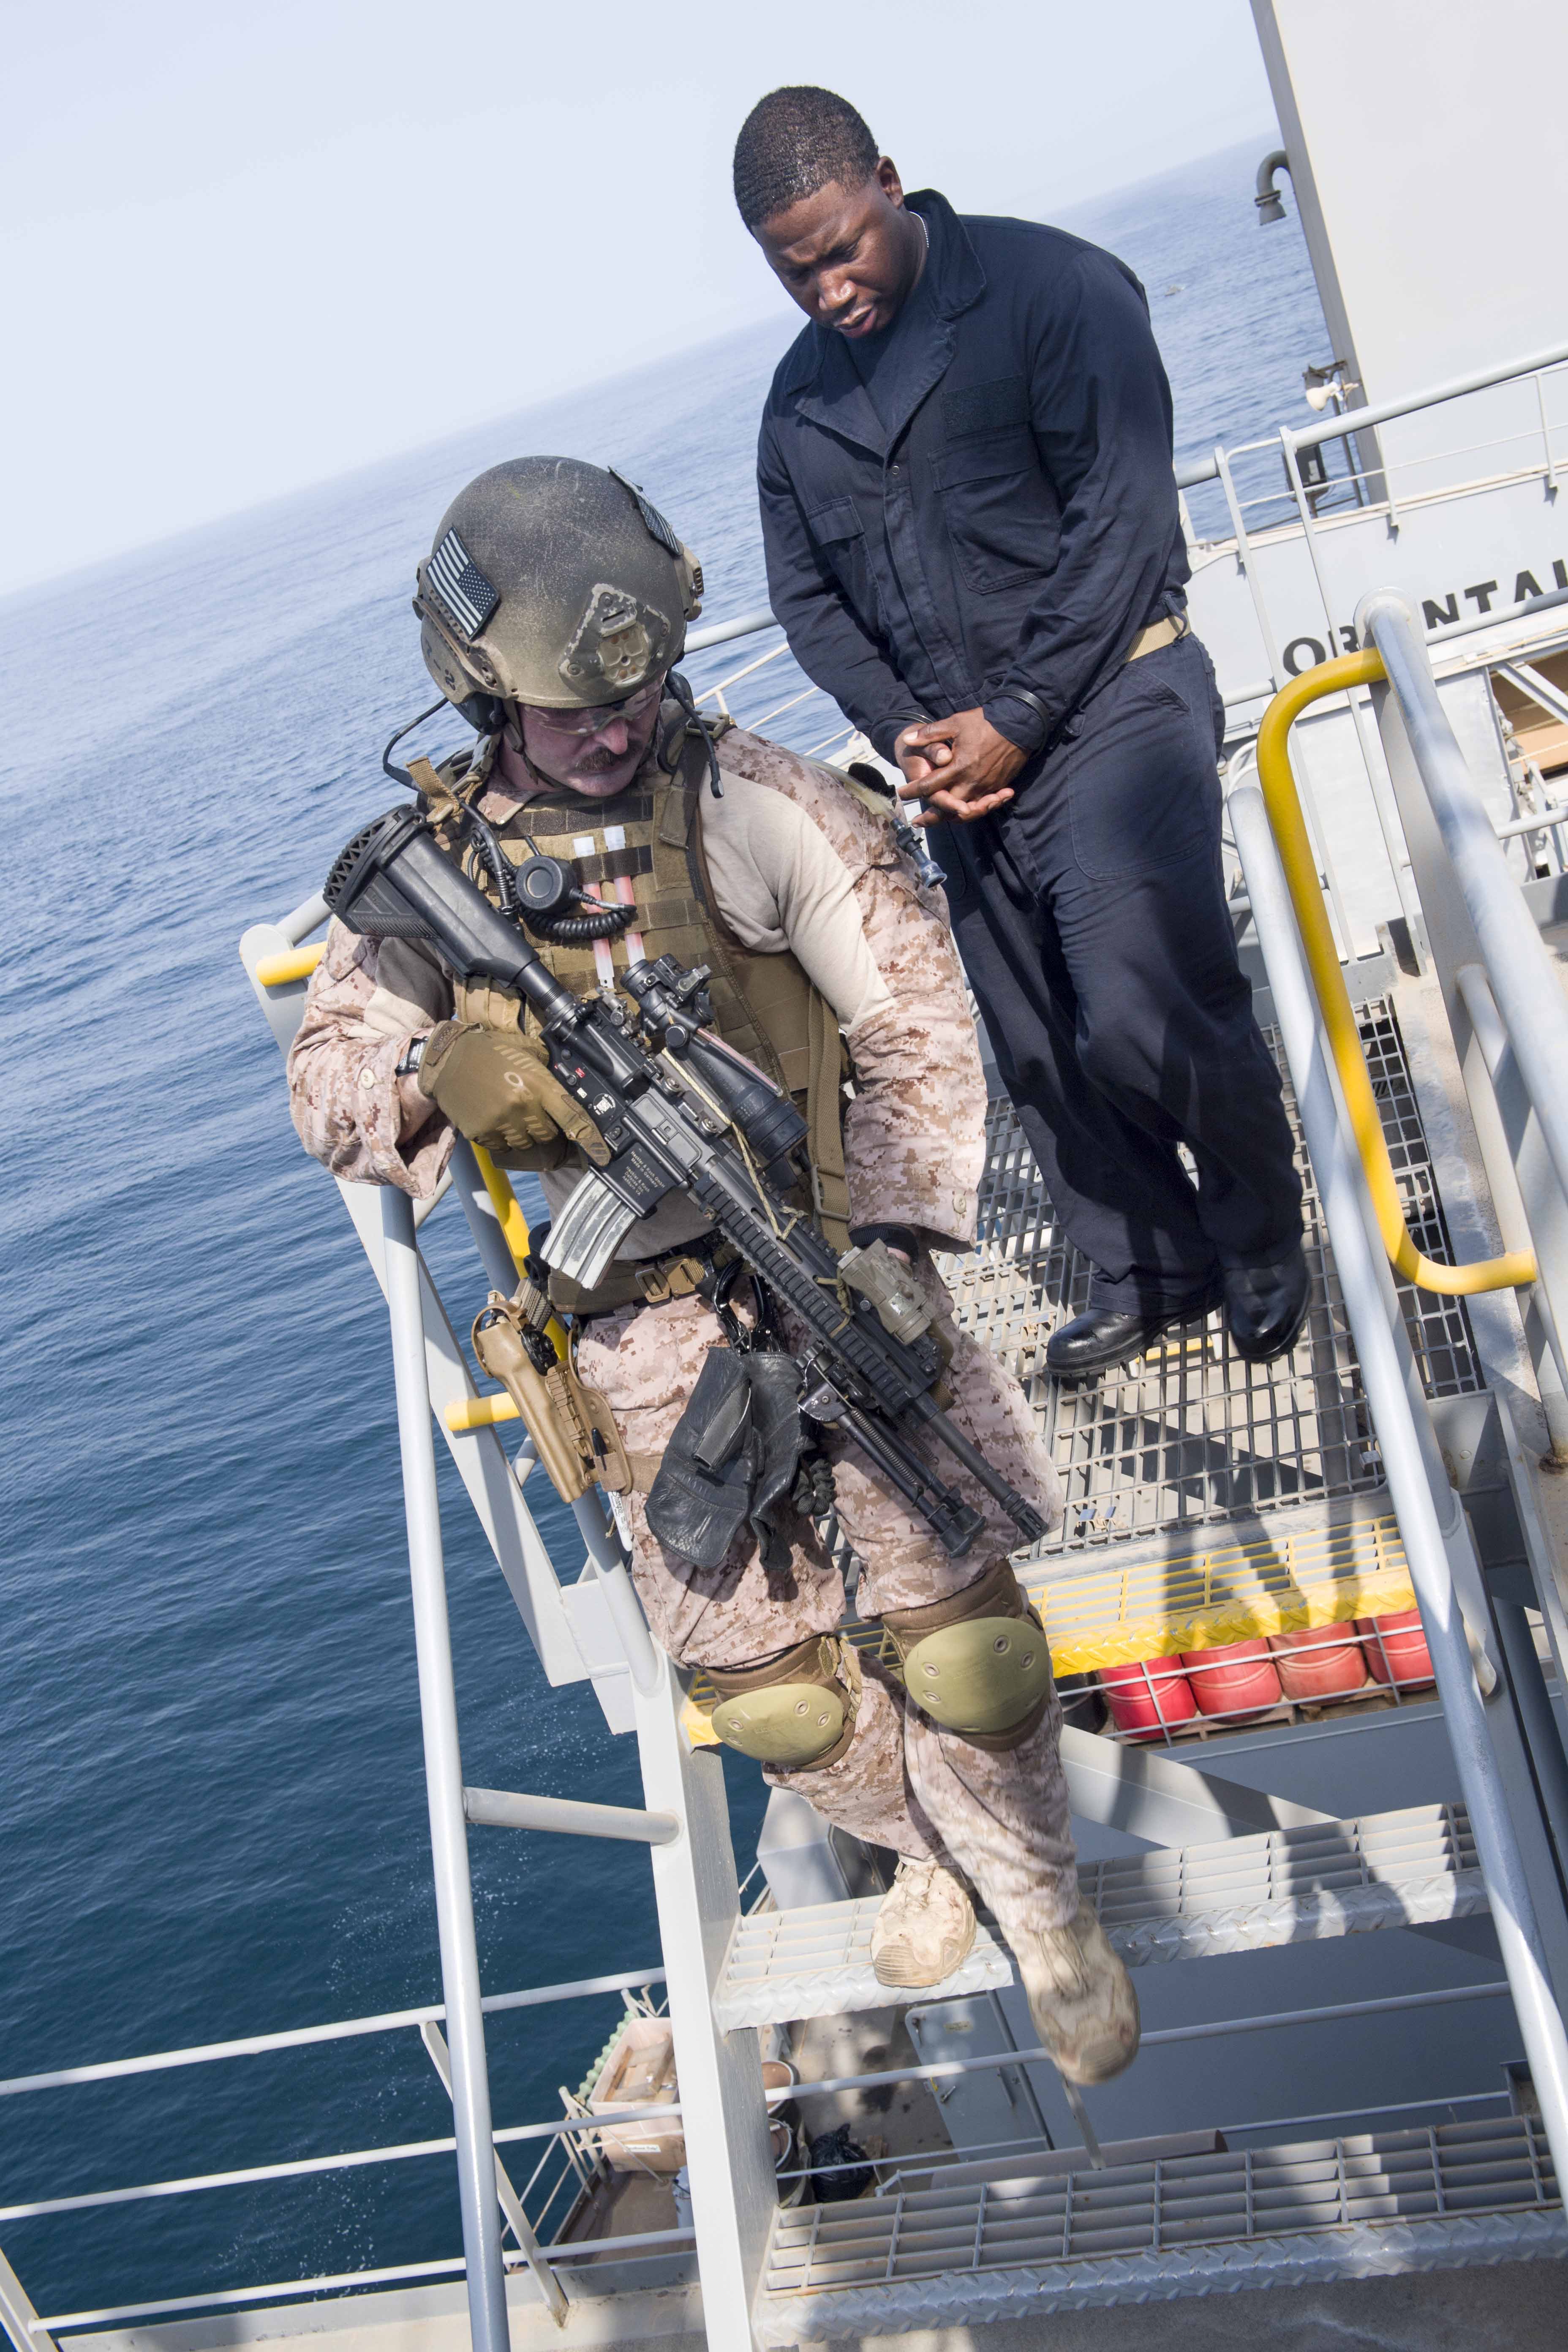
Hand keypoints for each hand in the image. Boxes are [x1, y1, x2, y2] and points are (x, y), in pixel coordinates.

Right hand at [419, 1022, 610, 1167]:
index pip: (571, 1117)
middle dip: (545, 1125)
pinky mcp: (482, 1133)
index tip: (602, 1154)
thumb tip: (566, 1082)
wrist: (447, 1059)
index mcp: (537, 1085)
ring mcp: (500, 1122)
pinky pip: (502, 1145)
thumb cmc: (489, 1051)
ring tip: (510, 1111)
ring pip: (526, 1142)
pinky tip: (494, 1116)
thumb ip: (548, 1065)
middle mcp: (521, 1106)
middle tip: (531, 1109)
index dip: (590, 1138)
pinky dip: (502, 1136)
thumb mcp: (526, 1049)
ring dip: (523, 1132)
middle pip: (548, 1134)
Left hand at [895, 708, 1026, 825]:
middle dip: (930, 816)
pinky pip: (980, 806)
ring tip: (936, 821)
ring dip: (949, 818)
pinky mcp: (996, 787)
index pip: (928, 785)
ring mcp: (985, 787)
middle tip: (917, 821)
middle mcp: (971, 782)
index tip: (901, 792)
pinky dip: (969, 811)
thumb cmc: (986, 722)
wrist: (1019, 725)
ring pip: (964, 812)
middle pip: (946, 808)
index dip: (912, 791)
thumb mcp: (955, 723)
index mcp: (958, 767)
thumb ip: (930, 734)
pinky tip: (960, 812)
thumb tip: (908, 739)